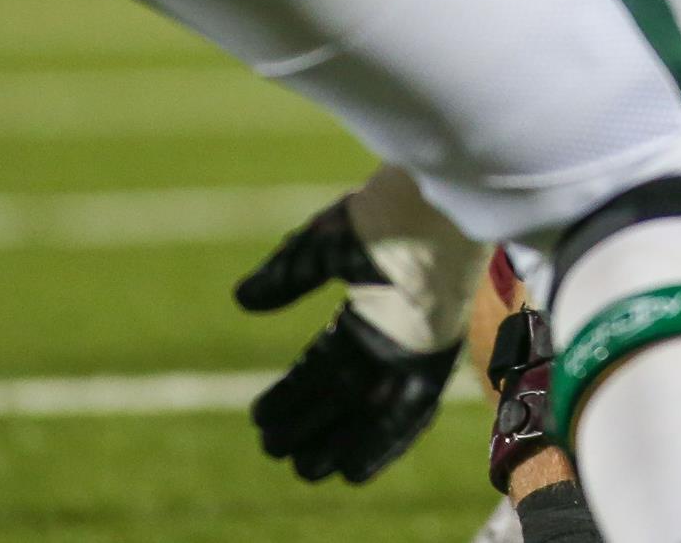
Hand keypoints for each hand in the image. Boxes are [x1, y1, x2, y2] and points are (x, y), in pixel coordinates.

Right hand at [234, 167, 483, 483]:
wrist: (431, 210)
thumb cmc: (383, 215)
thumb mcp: (321, 247)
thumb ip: (287, 275)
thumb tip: (243, 300)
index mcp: (368, 306)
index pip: (323, 362)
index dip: (292, 392)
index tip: (260, 416)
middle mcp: (392, 332)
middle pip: (344, 392)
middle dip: (310, 423)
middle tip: (274, 450)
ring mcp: (414, 347)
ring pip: (373, 409)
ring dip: (341, 440)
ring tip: (305, 471)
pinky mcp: (437, 359)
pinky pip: (412, 412)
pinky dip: (385, 442)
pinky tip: (353, 470)